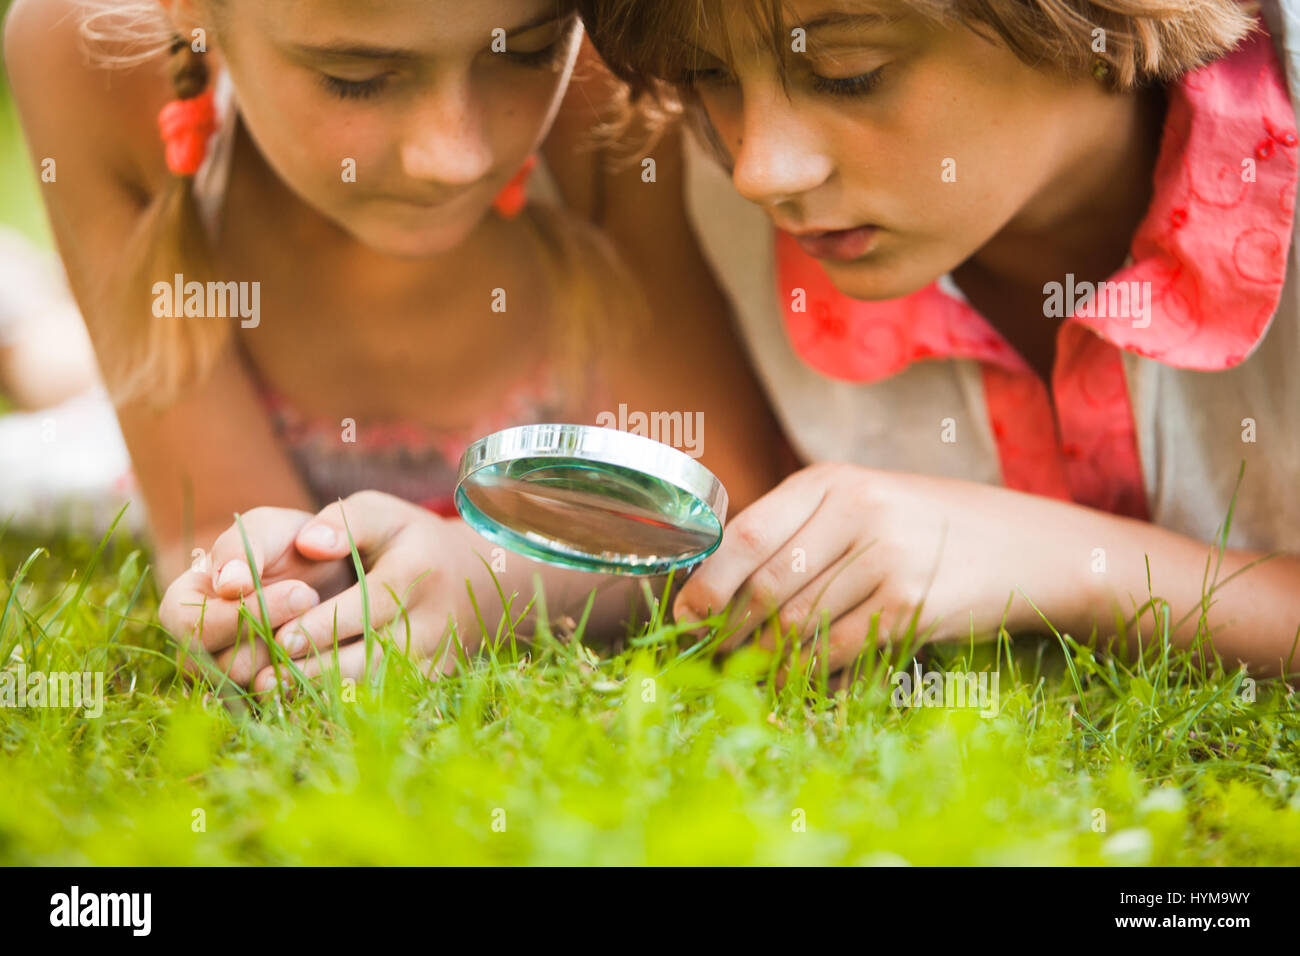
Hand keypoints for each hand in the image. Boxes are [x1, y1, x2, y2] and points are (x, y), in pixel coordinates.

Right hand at [159, 507, 354, 687]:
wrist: (326, 568)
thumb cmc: (284, 543)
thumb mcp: (265, 529)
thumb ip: (242, 549)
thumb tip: (228, 584)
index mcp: (182, 608)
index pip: (198, 628)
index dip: (248, 614)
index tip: (302, 590)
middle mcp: (198, 652)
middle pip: (225, 667)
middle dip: (278, 636)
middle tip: (317, 600)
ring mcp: (232, 679)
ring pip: (257, 690)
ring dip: (298, 659)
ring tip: (326, 622)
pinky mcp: (268, 695)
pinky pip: (287, 702)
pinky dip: (316, 680)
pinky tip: (339, 650)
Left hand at [249, 491, 502, 693]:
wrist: (470, 577)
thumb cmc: (407, 540)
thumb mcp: (382, 514)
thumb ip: (344, 521)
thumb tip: (308, 542)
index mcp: (419, 570)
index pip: (371, 603)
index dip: (326, 624)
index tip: (282, 637)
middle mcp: (435, 618)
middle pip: (373, 652)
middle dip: (318, 666)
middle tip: (265, 675)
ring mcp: (437, 653)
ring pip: (378, 681)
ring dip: (325, 690)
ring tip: (274, 691)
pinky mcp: (435, 678)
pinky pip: (388, 694)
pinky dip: (344, 699)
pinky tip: (303, 699)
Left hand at [673, 462, 1100, 670]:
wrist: (1027, 546)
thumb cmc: (930, 527)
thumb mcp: (865, 503)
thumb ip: (802, 530)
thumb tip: (721, 584)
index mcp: (833, 482)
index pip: (748, 533)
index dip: (708, 580)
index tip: (685, 614)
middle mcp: (857, 513)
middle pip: (767, 587)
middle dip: (731, 631)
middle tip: (713, 655)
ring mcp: (887, 560)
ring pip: (798, 626)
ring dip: (766, 659)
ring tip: (749, 672)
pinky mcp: (911, 607)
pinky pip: (837, 652)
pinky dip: (809, 676)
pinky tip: (797, 685)